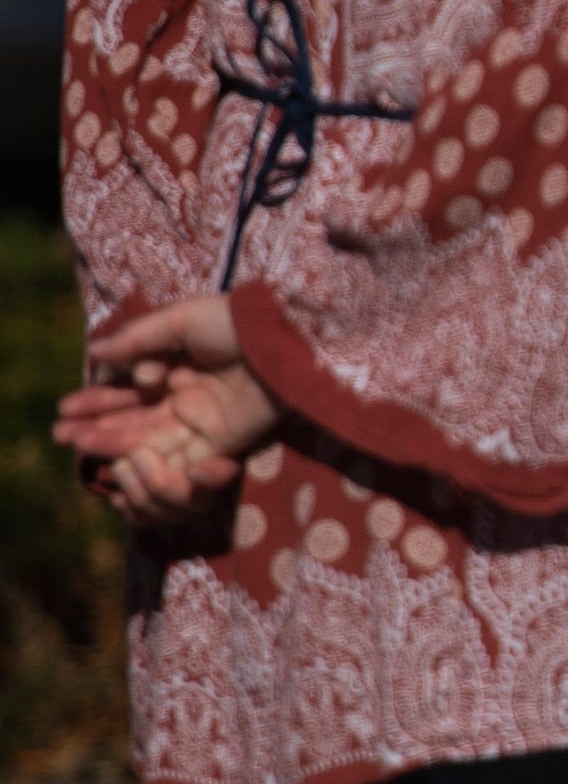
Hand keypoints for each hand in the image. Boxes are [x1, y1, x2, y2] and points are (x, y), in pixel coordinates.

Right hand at [56, 294, 281, 530]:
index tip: (66, 407)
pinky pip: (182, 460)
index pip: (130, 389)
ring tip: (79, 444)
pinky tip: (122, 461)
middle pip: (136, 419)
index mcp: (179, 366)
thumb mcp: (180, 321)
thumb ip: (137, 339)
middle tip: (62, 434)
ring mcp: (205, 421)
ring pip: (151, 441)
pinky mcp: (223, 443)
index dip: (99, 399)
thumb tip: (93, 352)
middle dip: (98, 426)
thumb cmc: (239, 323)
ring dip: (114, 444)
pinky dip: (152, 462)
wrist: (289, 341)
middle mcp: (188, 396)